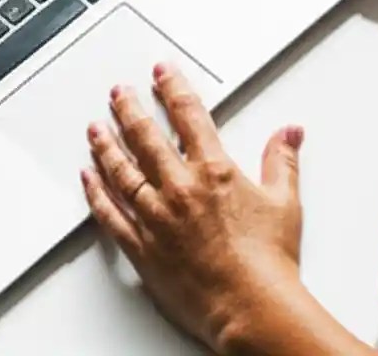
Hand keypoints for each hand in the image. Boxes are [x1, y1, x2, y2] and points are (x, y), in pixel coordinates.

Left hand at [80, 64, 372, 355]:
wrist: (250, 306)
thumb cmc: (268, 262)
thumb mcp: (285, 203)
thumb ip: (282, 162)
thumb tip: (289, 134)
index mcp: (214, 171)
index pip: (189, 115)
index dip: (173, 88)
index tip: (162, 72)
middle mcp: (180, 188)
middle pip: (145, 136)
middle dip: (129, 109)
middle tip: (118, 92)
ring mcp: (156, 217)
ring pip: (121, 171)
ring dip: (106, 145)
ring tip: (95, 127)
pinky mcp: (142, 247)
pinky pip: (110, 214)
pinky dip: (96, 194)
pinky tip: (88, 178)